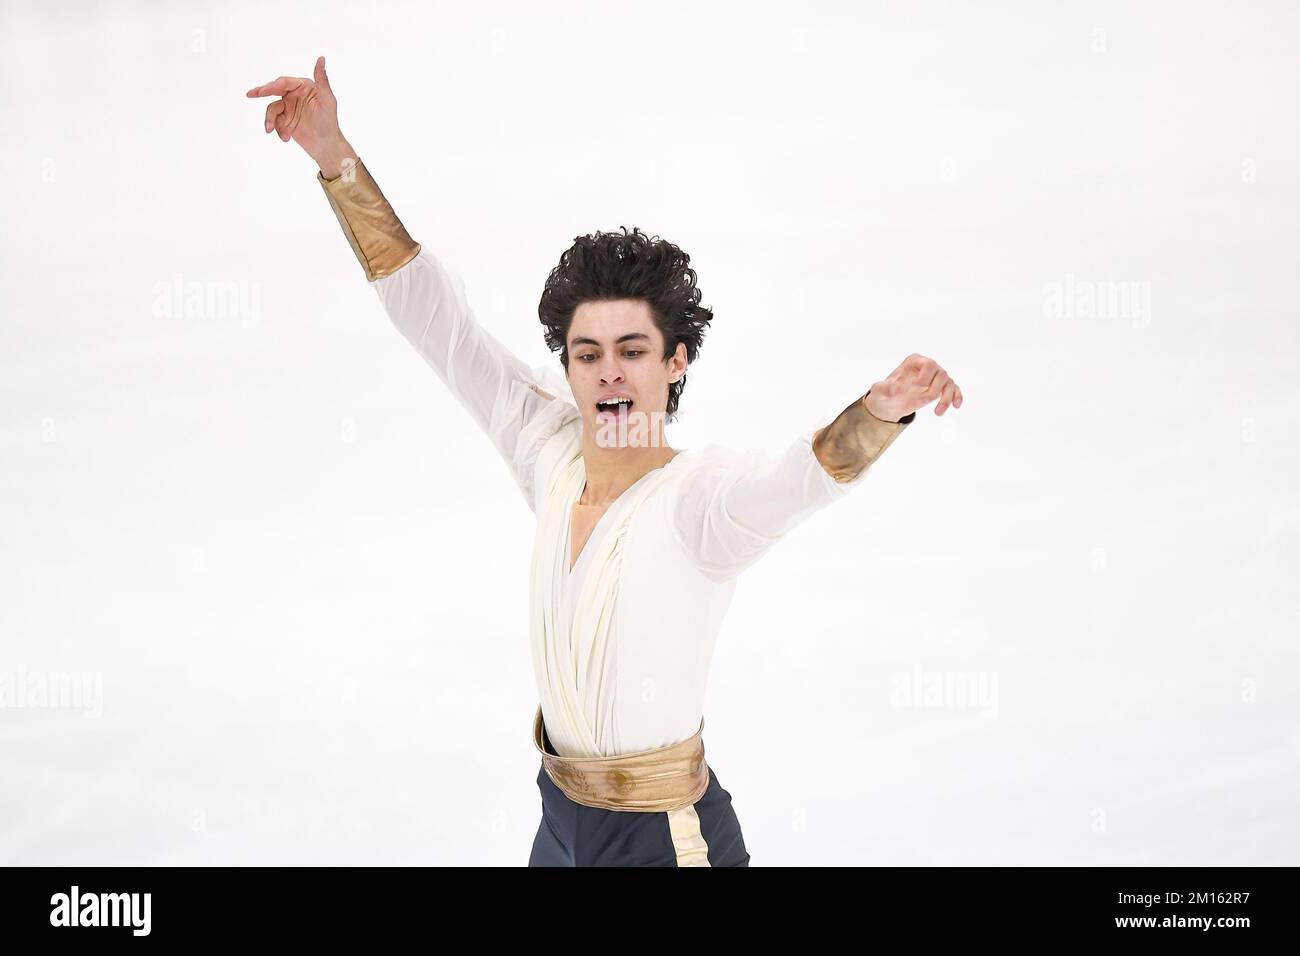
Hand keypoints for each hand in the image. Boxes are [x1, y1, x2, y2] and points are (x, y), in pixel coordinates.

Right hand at [245, 55, 353, 176]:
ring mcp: (288, 107)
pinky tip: (285, 138)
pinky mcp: (284, 120)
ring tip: (269, 130)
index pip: (285, 82)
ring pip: (272, 108)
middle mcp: (294, 94)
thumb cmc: (330, 122)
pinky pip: (274, 122)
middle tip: (250, 94)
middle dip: (261, 92)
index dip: (272, 86)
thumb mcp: (328, 101)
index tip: (262, 91)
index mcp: (304, 86)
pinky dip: (277, 130)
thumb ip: (322, 80)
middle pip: (273, 89)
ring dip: (270, 119)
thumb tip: (321, 58)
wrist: (326, 146)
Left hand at [864, 354, 962, 420]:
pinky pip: (954, 389)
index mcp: (914, 362)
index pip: (929, 363)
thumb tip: (896, 389)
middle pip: (941, 373)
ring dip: (946, 398)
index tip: (916, 386)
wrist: (890, 403)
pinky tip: (956, 406)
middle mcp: (927, 367)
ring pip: (949, 383)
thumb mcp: (880, 391)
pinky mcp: (941, 388)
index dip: (926, 375)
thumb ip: (885, 388)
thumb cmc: (884, 393)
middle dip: (936, 389)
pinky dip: (956, 397)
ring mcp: (935, 377)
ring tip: (938, 413)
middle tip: (925, 399)